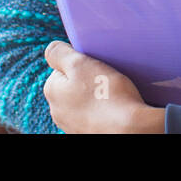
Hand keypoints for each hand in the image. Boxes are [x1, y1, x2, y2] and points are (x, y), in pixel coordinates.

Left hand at [43, 40, 163, 133]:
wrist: (130, 129)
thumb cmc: (106, 95)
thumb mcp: (79, 64)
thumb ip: (59, 53)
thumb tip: (51, 49)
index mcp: (52, 90)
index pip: (63, 66)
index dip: (81, 61)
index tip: (95, 65)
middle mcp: (57, 110)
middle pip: (73, 83)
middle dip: (88, 78)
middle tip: (105, 77)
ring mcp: (72, 124)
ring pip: (84, 99)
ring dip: (96, 94)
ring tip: (112, 93)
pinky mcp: (88, 131)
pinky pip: (95, 113)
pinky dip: (103, 109)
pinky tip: (114, 107)